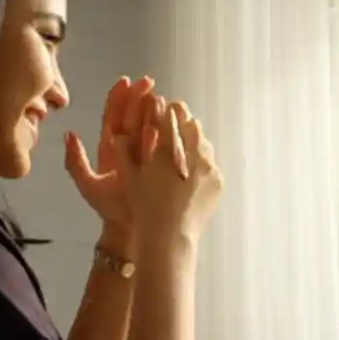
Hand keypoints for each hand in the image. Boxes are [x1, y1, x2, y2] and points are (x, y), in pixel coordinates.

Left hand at [63, 76, 161, 243]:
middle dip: (142, 97)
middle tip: (150, 82)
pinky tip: (176, 120)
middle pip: (134, 116)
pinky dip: (170, 131)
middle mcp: (130, 148)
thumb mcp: (87, 184)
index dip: (118, 98)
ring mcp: (148, 156)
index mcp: (111, 148)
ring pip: (152, 126)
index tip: (126, 81)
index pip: (114, 116)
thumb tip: (70, 135)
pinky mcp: (163, 165)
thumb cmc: (109, 209)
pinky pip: (166, 145)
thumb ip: (75, 161)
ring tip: (163, 97)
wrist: (130, 229)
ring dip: (157, 110)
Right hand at [111, 101, 222, 244]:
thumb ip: (123, 149)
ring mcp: (209, 166)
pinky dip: (201, 158)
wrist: (170, 236)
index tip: (156, 102)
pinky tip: (191, 167)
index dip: (159, 106)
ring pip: (202, 139)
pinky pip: (210, 160)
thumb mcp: (127, 175)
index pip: (165, 114)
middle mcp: (191, 153)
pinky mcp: (217, 180)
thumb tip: (121, 131)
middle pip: (188, 121)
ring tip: (180, 144)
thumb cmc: (142, 205)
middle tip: (170, 120)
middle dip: (178, 118)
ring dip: (191, 137)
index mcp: (167, 147)